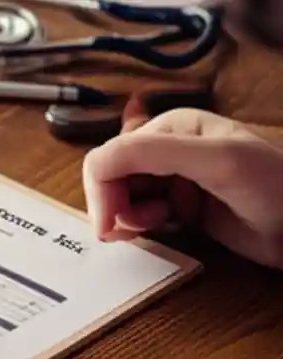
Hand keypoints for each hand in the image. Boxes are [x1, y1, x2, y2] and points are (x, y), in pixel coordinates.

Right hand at [83, 108, 282, 267]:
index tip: (111, 227)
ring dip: (131, 219)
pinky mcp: (180, 208)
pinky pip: (141, 216)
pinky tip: (169, 227)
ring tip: (165, 223)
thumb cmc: (273, 187)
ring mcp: (173, 181)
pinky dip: (143, 227)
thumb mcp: (213, 160)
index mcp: (169, 128)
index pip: (109, 156)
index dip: (102, 192)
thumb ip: (150, 153)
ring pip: (122, 200)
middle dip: (117, 207)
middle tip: (139, 228)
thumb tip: (95, 166)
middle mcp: (166, 150)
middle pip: (111, 180)